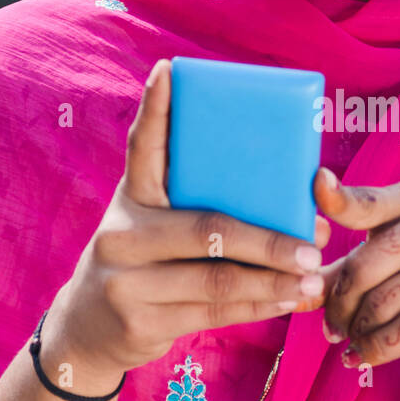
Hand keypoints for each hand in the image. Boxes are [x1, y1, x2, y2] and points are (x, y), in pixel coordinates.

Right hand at [47, 60, 331, 384]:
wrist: (85, 330)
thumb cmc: (142, 265)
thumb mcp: (151, 228)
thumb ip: (199, 209)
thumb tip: (300, 211)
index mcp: (131, 199)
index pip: (141, 148)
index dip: (155, 109)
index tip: (168, 70)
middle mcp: (122, 235)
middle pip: (208, 228)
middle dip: (269, 239)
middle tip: (314, 242)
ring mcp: (128, 281)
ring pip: (218, 278)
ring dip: (274, 279)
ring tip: (313, 274)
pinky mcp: (141, 321)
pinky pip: (214, 311)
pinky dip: (259, 306)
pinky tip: (289, 298)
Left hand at [313, 167, 399, 399]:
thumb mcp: (373, 275)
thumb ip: (337, 273)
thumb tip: (297, 282)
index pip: (370, 201)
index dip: (342, 198)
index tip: (317, 183)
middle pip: (371, 259)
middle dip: (342, 300)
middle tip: (330, 327)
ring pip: (389, 297)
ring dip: (359, 327)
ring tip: (349, 341)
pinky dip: (379, 347)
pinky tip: (362, 356)